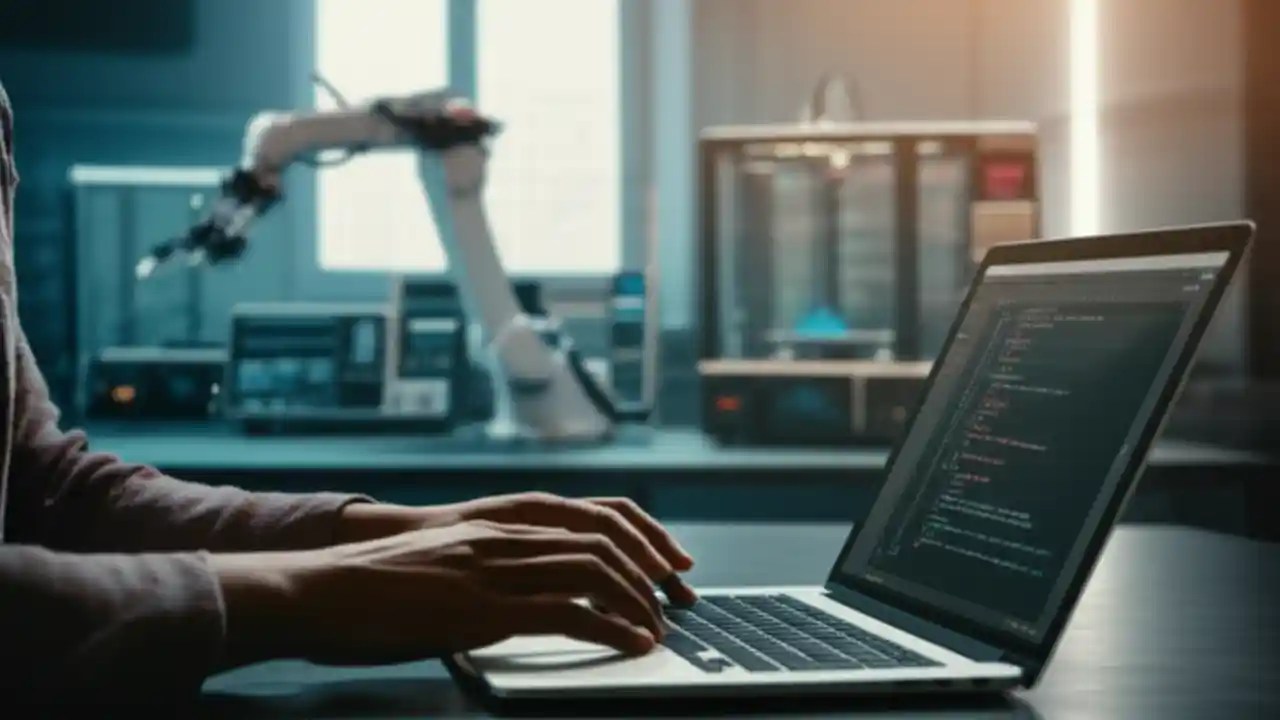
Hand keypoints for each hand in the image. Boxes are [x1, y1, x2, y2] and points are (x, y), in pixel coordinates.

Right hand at [340, 493, 697, 605]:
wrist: (323, 589)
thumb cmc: (374, 585)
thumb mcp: (442, 563)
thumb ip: (485, 567)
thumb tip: (518, 592)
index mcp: (498, 525)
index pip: (591, 516)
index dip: (639, 537)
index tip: (667, 564)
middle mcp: (504, 537)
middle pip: (601, 541)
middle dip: (649, 571)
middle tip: (675, 601)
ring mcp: (494, 570)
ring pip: (591, 572)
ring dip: (636, 601)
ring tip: (657, 627)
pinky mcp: (483, 609)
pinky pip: (565, 614)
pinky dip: (609, 629)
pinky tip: (629, 644)